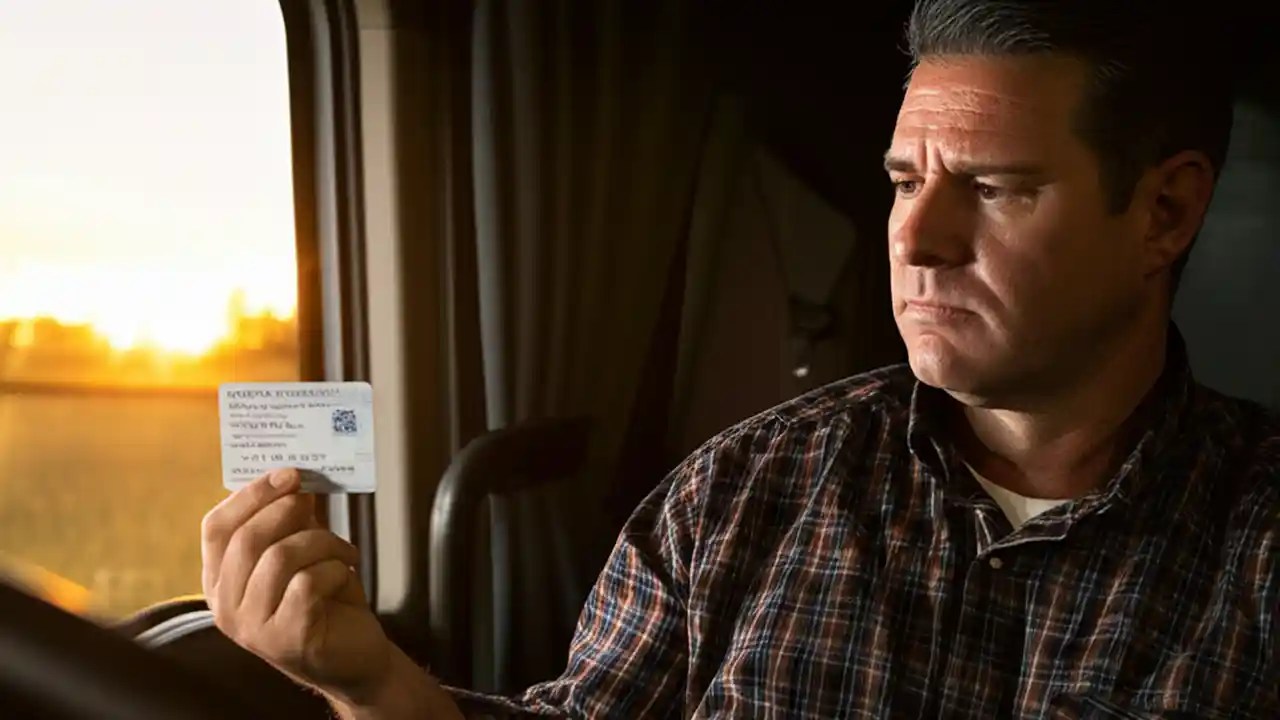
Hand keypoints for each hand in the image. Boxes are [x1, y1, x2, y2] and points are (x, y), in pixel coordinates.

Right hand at [201, 469, 389, 703]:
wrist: (354, 656)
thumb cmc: (325, 599)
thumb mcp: (302, 552)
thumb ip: (291, 521)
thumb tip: (295, 480)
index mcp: (220, 581)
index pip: (216, 528)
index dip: (250, 495)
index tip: (287, 474)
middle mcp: (226, 607)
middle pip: (245, 540)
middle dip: (285, 511)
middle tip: (313, 500)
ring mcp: (252, 627)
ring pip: (280, 557)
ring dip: (321, 542)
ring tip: (342, 550)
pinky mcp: (286, 638)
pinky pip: (307, 583)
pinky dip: (334, 570)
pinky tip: (344, 576)